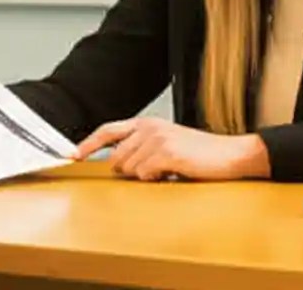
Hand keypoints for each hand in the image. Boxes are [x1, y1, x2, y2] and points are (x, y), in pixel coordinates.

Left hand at [74, 117, 270, 181]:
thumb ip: (142, 149)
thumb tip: (118, 165)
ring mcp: (157, 138)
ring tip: (169, 170)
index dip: (88, 144)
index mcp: (147, 124)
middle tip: (157, 171)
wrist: (230, 155)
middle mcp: (148, 127)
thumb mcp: (167, 145)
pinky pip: (145, 174)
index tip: (73, 155)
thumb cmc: (200, 155)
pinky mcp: (166, 152)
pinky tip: (174, 172)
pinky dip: (157, 179)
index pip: (108, 130)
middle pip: (117, 159)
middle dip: (131, 172)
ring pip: (130, 169)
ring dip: (147, 176)